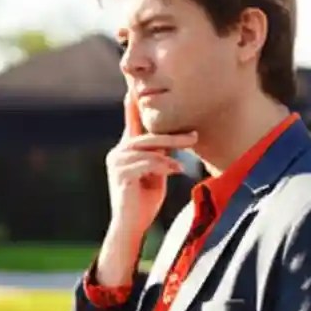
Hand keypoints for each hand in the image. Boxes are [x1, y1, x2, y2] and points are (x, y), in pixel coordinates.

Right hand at [105, 92, 196, 240]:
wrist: (131, 225)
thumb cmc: (144, 200)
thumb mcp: (155, 171)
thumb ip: (158, 154)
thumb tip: (172, 141)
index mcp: (125, 150)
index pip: (130, 121)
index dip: (132, 103)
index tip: (133, 85)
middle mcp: (118, 153)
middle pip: (146, 135)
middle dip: (172, 135)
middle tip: (193, 136)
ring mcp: (117, 164)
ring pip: (147, 147)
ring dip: (171, 149)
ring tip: (187, 153)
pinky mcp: (121, 175)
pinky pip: (147, 163)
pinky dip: (164, 165)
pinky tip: (176, 170)